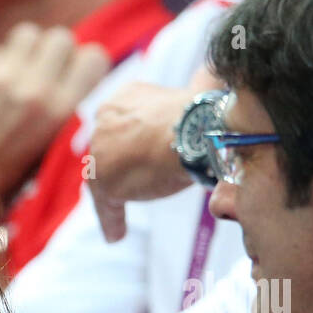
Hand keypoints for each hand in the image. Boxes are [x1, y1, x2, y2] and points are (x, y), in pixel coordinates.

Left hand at [0, 23, 109, 220]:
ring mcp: (1, 78)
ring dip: (22, 51)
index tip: (68, 76)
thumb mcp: (53, 144)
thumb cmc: (9, 168)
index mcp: (62, 111)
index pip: (94, 56)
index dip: (81, 64)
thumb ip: (69, 104)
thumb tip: (80, 64)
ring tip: (13, 76)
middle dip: (51, 54)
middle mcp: (34, 90)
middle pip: (59, 38)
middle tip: (38, 75)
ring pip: (26, 34)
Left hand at [86, 82, 197, 242]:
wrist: (196, 130)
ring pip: (105, 180)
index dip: (130, 143)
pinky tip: (115, 236)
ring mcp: (100, 150)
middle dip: (118, 169)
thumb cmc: (203, 115)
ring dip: (112, 201)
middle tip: (130, 187)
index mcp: (126, 96)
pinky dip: (112, 221)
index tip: (138, 156)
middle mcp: (106, 120)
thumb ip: (193, 91)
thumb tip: (212, 76)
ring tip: (118, 223)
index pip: (122, 125)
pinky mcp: (102, 180)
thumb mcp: (194, 97)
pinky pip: (106, 205)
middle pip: (109, 152)